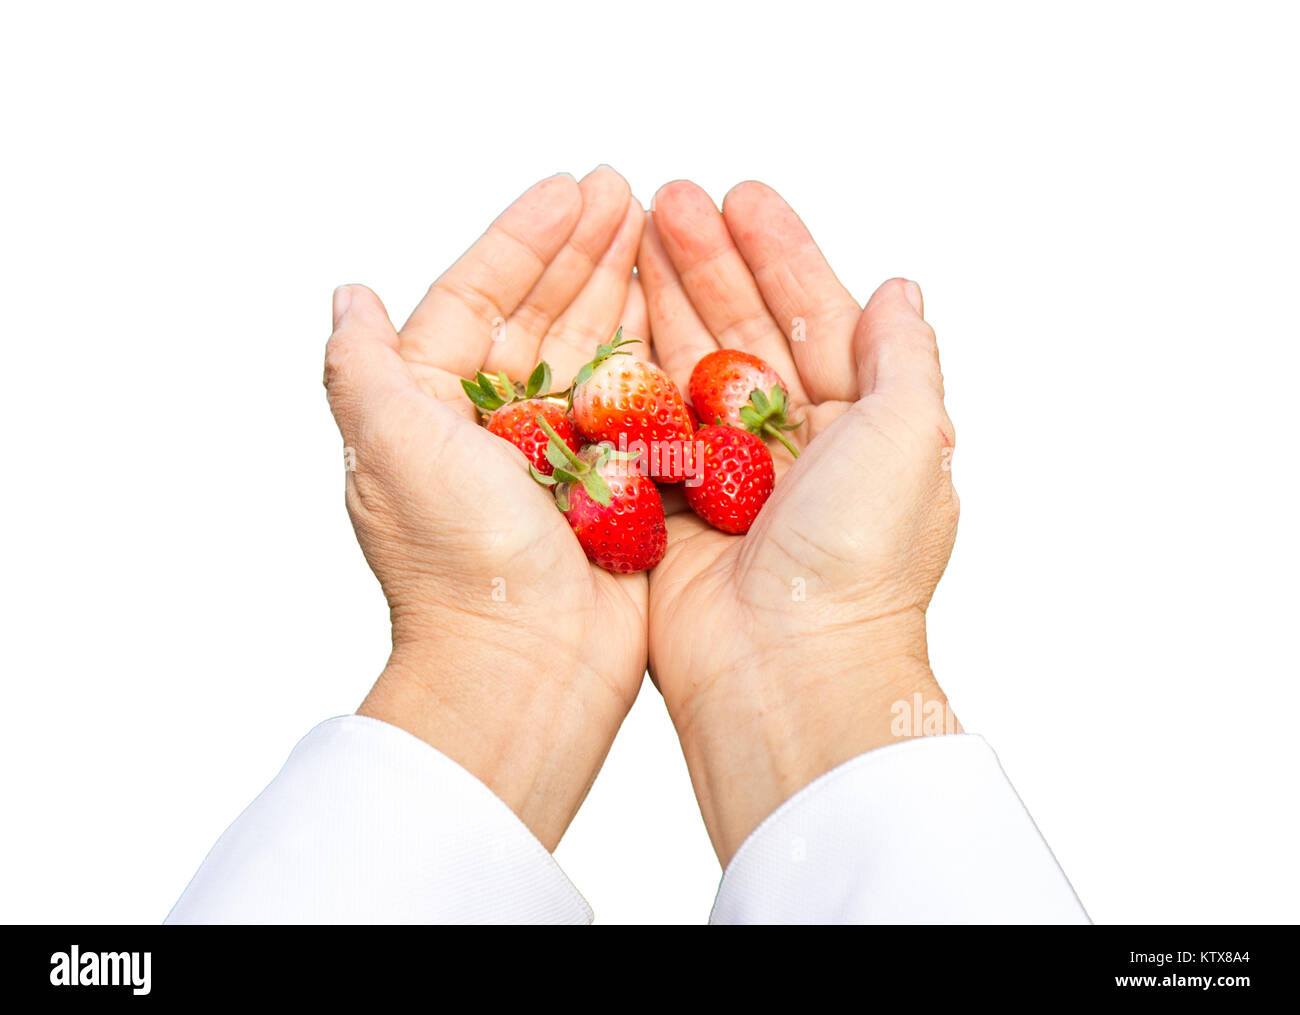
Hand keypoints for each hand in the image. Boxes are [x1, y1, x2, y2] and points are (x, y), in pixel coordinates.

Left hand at [324, 169, 649, 848]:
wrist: (528, 666)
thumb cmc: (458, 560)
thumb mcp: (389, 444)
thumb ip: (362, 364)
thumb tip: (347, 295)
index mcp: (433, 408)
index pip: (478, 297)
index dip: (524, 238)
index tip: (573, 188)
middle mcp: (493, 428)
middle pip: (542, 315)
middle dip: (583, 252)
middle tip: (628, 193)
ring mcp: (557, 458)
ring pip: (592, 353)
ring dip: (622, 292)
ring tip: (659, 233)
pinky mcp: (613, 490)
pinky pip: (636, 407)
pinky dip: (657, 360)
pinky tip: (681, 315)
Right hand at [640, 181, 960, 863]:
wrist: (785, 671)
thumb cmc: (858, 558)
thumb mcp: (908, 436)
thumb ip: (902, 356)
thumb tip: (900, 289)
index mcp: (859, 427)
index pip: (816, 316)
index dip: (780, 253)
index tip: (741, 197)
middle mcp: (794, 447)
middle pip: (745, 331)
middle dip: (710, 263)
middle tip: (666, 199)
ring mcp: (729, 477)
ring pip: (691, 367)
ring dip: (667, 300)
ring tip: (632, 234)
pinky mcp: (674, 508)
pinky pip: (648, 423)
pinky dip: (630, 370)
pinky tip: (610, 316)